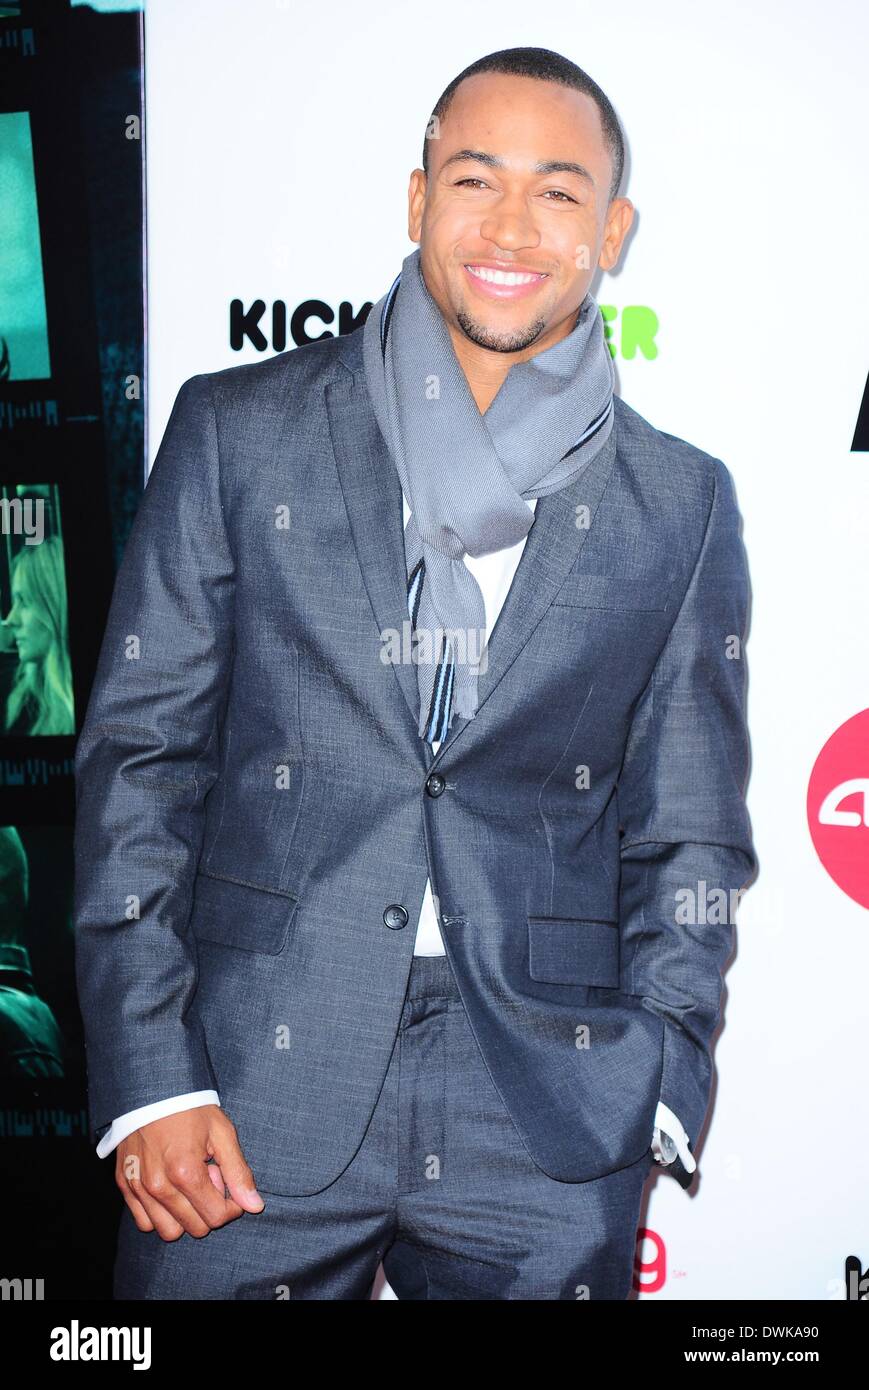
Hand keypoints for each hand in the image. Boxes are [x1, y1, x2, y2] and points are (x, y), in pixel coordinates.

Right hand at [116, 1104, 264, 1240]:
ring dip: (185, 1216)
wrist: (153, 1088)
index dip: (231, 1205)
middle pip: (195, 1228)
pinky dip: (160, 1214)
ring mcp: (138, 1188)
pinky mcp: (125, 1185)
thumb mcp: (222, 1133)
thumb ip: (238, 1172)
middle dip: (209, 1208)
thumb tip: (254, 1206)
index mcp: (185, 1172)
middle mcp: (159, 1186)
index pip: (216, 1217)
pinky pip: (145, 1222)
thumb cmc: (191, 1108)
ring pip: (169, 1231)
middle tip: (208, 1177)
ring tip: (188, 1184)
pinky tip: (170, 1188)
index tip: (227, 1181)